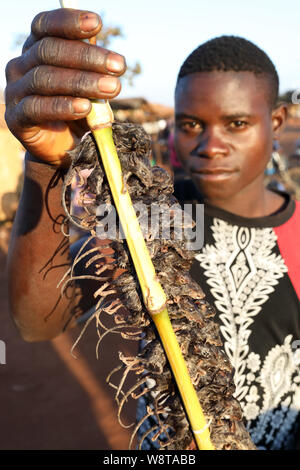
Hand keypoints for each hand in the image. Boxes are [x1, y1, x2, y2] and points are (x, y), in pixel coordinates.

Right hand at [5, 8, 125, 166]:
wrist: (63, 148)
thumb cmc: (77, 110)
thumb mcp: (88, 85)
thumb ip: (92, 66)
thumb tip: (105, 48)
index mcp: (35, 49)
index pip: (45, 26)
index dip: (69, 21)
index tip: (97, 23)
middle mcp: (20, 66)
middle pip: (49, 51)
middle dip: (88, 57)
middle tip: (119, 66)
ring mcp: (15, 91)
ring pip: (45, 78)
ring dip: (82, 82)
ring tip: (111, 88)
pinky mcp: (16, 118)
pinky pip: (37, 108)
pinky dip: (63, 106)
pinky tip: (85, 108)